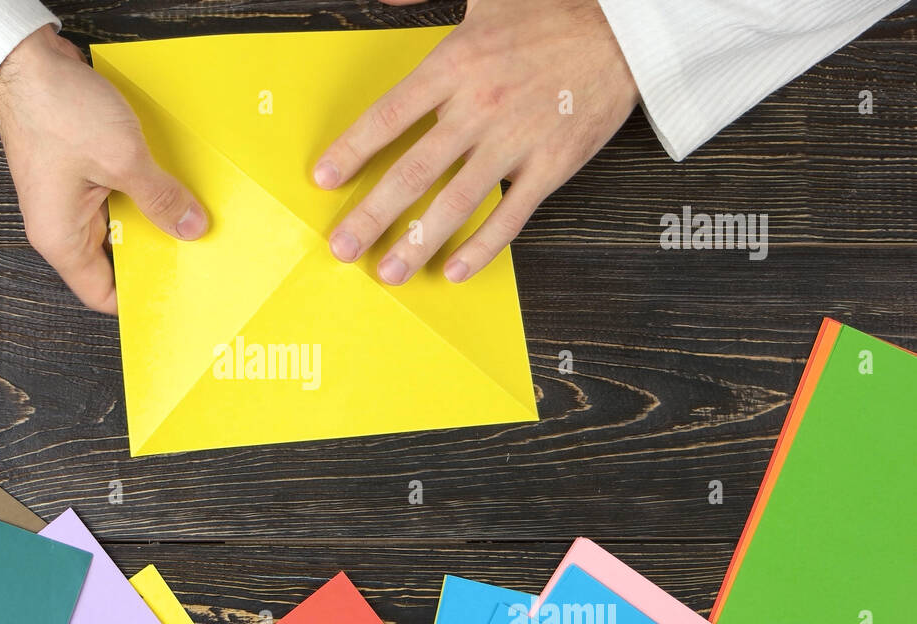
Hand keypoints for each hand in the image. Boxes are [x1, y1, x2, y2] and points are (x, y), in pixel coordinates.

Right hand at [0, 26, 207, 312]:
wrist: (24, 61)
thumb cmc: (56, 111)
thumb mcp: (122, 159)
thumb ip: (160, 198)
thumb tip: (191, 228)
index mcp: (62, 239)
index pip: (102, 294)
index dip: (139, 298)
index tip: (177, 295)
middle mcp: (61, 225)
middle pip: (115, 259)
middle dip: (155, 255)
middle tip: (197, 256)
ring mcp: (68, 197)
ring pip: (119, 224)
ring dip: (152, 218)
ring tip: (191, 219)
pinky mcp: (76, 171)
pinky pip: (115, 194)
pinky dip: (141, 192)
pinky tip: (170, 185)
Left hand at [315, 0, 638, 283]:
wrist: (626, 29)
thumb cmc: (552, 11)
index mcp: (454, 66)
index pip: (388, 118)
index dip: (352, 152)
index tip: (324, 180)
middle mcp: (479, 108)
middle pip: (412, 171)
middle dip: (372, 215)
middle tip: (343, 246)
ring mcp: (515, 141)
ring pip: (455, 202)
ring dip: (417, 242)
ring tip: (390, 271)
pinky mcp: (552, 165)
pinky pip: (510, 215)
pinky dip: (481, 247)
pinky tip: (454, 269)